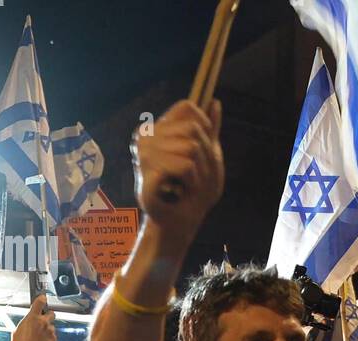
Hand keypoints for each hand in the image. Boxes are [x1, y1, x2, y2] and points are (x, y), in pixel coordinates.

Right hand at [11, 294, 57, 340]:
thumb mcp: (18, 329)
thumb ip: (27, 323)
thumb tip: (29, 322)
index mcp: (32, 317)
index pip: (40, 302)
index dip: (42, 299)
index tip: (43, 297)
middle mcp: (43, 322)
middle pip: (51, 313)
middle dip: (48, 315)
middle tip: (44, 320)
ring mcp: (50, 330)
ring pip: (51, 327)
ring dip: (46, 330)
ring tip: (38, 338)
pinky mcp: (54, 339)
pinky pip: (52, 337)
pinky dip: (48, 339)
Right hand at [131, 100, 223, 239]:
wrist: (181, 221)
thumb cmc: (193, 190)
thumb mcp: (208, 155)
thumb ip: (210, 129)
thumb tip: (215, 101)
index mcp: (156, 130)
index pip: (188, 108)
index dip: (204, 126)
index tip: (202, 149)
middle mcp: (144, 138)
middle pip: (193, 129)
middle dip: (205, 156)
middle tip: (194, 175)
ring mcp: (142, 156)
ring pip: (191, 148)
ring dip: (200, 172)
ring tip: (187, 184)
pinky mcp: (147, 175)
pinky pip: (185, 166)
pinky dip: (193, 182)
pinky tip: (181, 192)